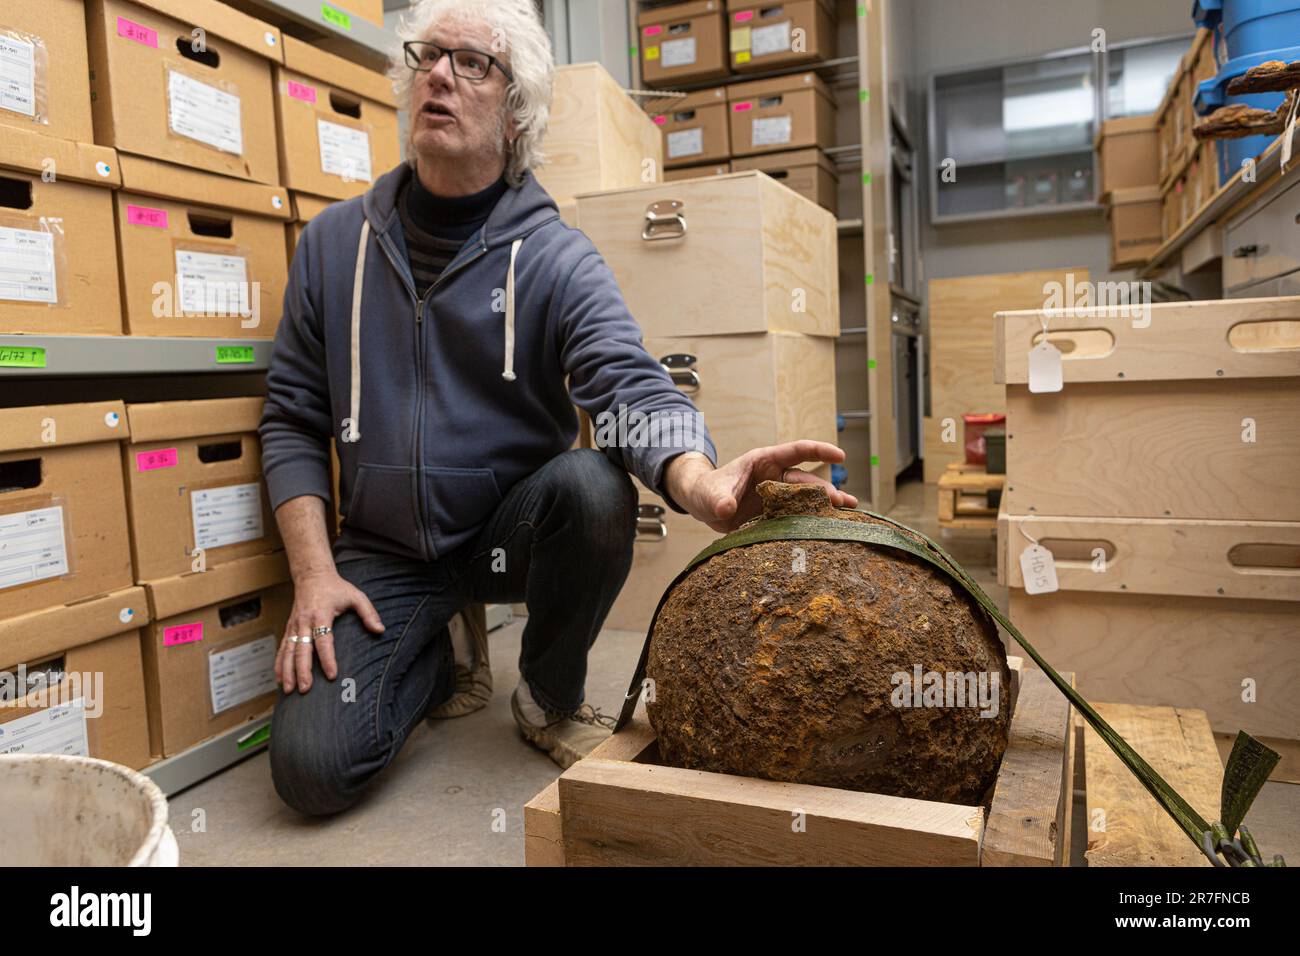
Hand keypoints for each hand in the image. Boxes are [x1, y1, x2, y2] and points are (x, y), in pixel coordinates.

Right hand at [277, 569, 383, 693]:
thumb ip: (369, 613)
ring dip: (288, 671)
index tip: (332, 675)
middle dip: (302, 670)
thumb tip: (380, 630)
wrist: (312, 576)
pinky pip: (283, 648)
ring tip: (288, 690)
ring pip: (288, 651)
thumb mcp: (356, 596)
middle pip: (302, 649)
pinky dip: (279, 664)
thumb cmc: (336, 588)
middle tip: (306, 689)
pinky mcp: (289, 628)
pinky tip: (279, 679)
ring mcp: (294, 626)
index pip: (324, 640)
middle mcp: (304, 621)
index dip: (327, 658)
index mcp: (321, 614)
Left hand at [664, 441, 858, 532]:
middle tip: (841, 501)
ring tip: (849, 511)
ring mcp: (778, 496)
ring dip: (826, 504)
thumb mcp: (709, 494)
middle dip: (824, 489)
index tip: (839, 455)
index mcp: (764, 461)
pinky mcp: (776, 514)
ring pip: (807, 498)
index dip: (818, 451)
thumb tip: (725, 508)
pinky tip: (833, 526)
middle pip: (805, 480)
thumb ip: (718, 499)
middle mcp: (776, 477)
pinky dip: (815, 519)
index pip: (796, 452)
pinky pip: (798, 515)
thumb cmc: (706, 491)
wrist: (703, 505)